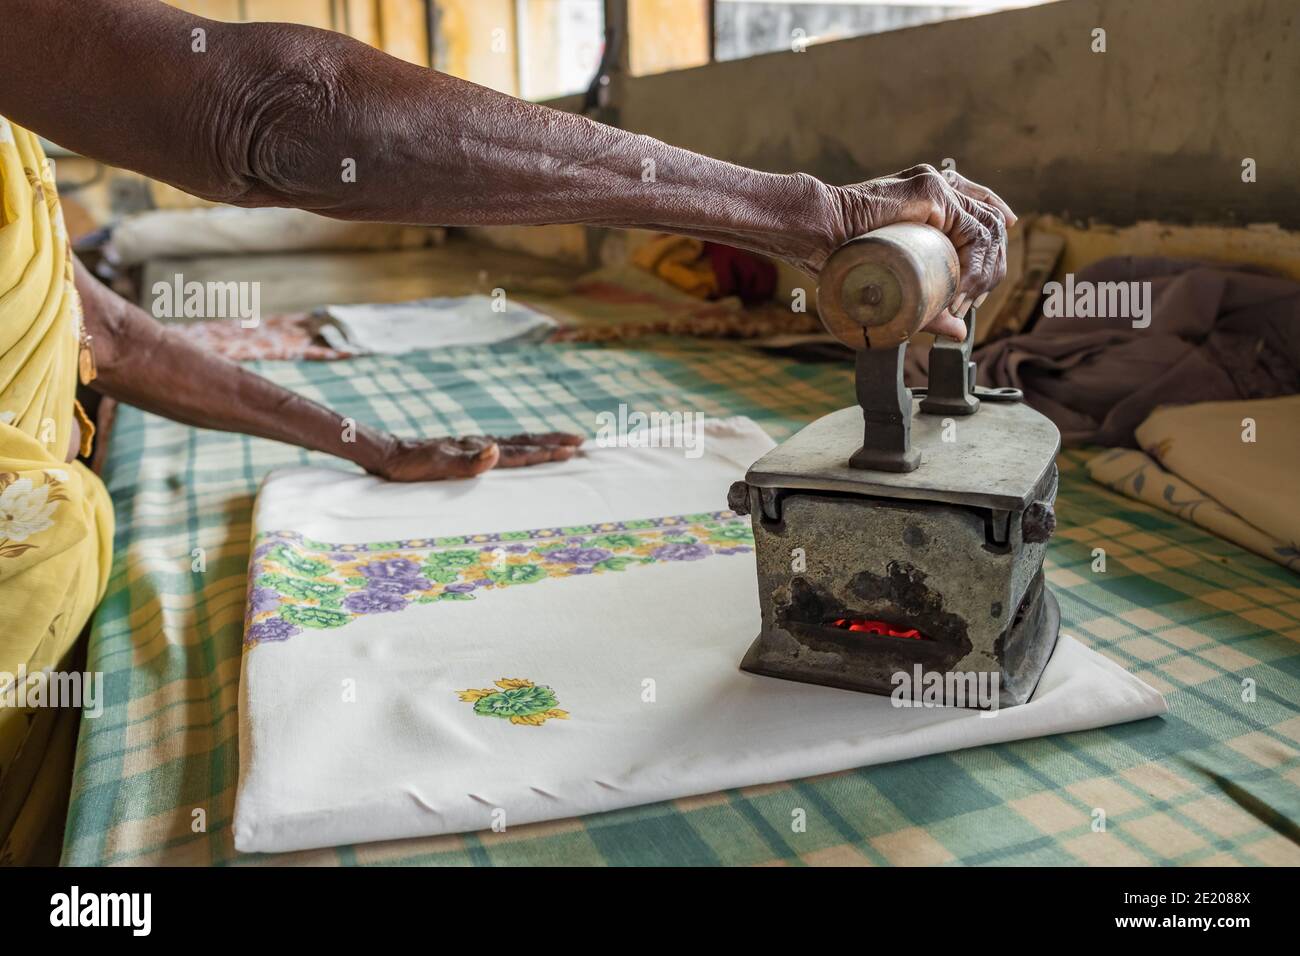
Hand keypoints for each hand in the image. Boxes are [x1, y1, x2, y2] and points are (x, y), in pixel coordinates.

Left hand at [375, 432, 583, 481]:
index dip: (548, 452)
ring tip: (562, 442)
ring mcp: (475, 446)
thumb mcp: (436, 465)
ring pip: (516, 442)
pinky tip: (520, 450)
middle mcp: (481, 445)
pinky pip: (503, 447)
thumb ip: (468, 461)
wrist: (388, 454)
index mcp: (479, 449)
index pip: (521, 452)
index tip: (574, 450)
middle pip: (525, 442)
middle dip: (554, 442)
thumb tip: (497, 451)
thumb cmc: (411, 465)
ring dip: (540, 442)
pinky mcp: (467, 449)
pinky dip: (521, 447)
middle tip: (582, 441)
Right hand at [816, 165, 1015, 340]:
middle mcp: (939, 188)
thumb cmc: (841, 254)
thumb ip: (930, 303)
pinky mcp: (932, 191)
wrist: (815, 232)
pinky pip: (975, 227)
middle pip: (990, 225)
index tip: (976, 295)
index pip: (982, 223)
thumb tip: (960, 332)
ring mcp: (937, 187)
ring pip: (989, 226)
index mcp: (932, 201)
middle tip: (972, 301)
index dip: (988, 261)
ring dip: (985, 269)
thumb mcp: (898, 281)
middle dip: (991, 268)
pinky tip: (963, 286)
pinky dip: (977, 262)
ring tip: (963, 299)